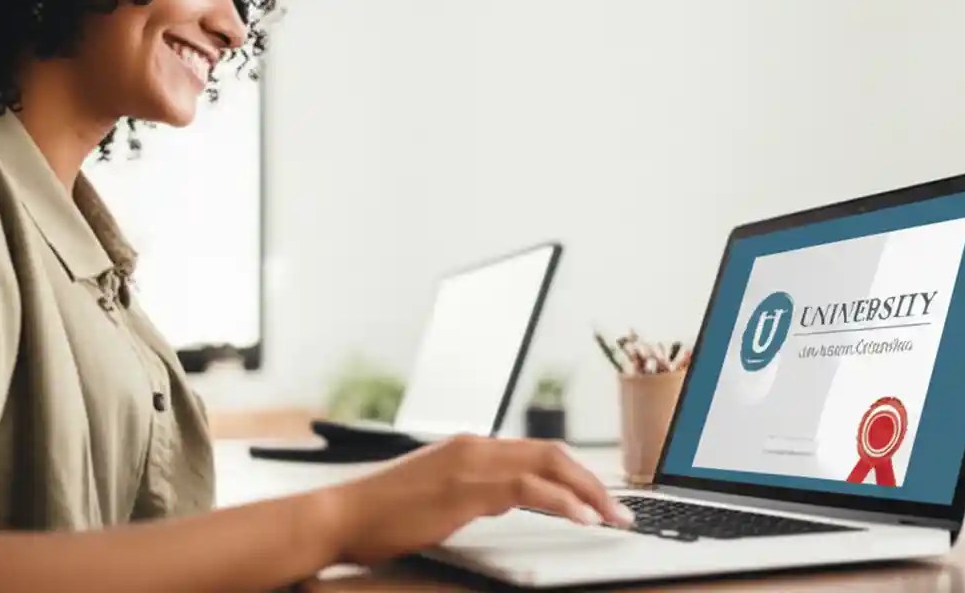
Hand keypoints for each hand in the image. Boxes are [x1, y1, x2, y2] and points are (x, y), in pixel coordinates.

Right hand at [328, 435, 634, 563]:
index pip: (538, 452)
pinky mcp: (466, 489)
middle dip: (593, 481)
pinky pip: (528, 489)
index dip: (576, 473)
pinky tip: (583, 516)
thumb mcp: (438, 496)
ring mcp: (471, 464)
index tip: (601, 496)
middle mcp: (476, 447)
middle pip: (553, 453)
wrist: (342, 516)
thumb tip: (508, 499)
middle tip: (622, 509)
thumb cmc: (383, 513)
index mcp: (471, 447)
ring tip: (615, 515)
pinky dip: (562, 501)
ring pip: (548, 465)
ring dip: (589, 491)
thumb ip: (474, 491)